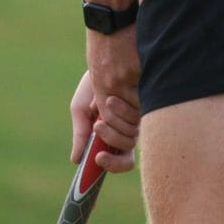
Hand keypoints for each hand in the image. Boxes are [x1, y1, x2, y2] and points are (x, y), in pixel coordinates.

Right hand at [71, 31, 141, 174]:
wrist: (106, 58)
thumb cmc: (92, 84)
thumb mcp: (81, 109)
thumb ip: (81, 134)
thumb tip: (76, 160)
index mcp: (114, 137)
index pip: (119, 161)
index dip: (111, 165)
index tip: (97, 159)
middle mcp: (129, 132)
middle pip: (128, 156)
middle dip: (111, 142)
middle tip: (98, 127)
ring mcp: (139, 121)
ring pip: (131, 138)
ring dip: (113, 124)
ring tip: (102, 103)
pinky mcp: (148, 107)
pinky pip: (138, 120)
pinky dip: (121, 112)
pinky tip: (109, 98)